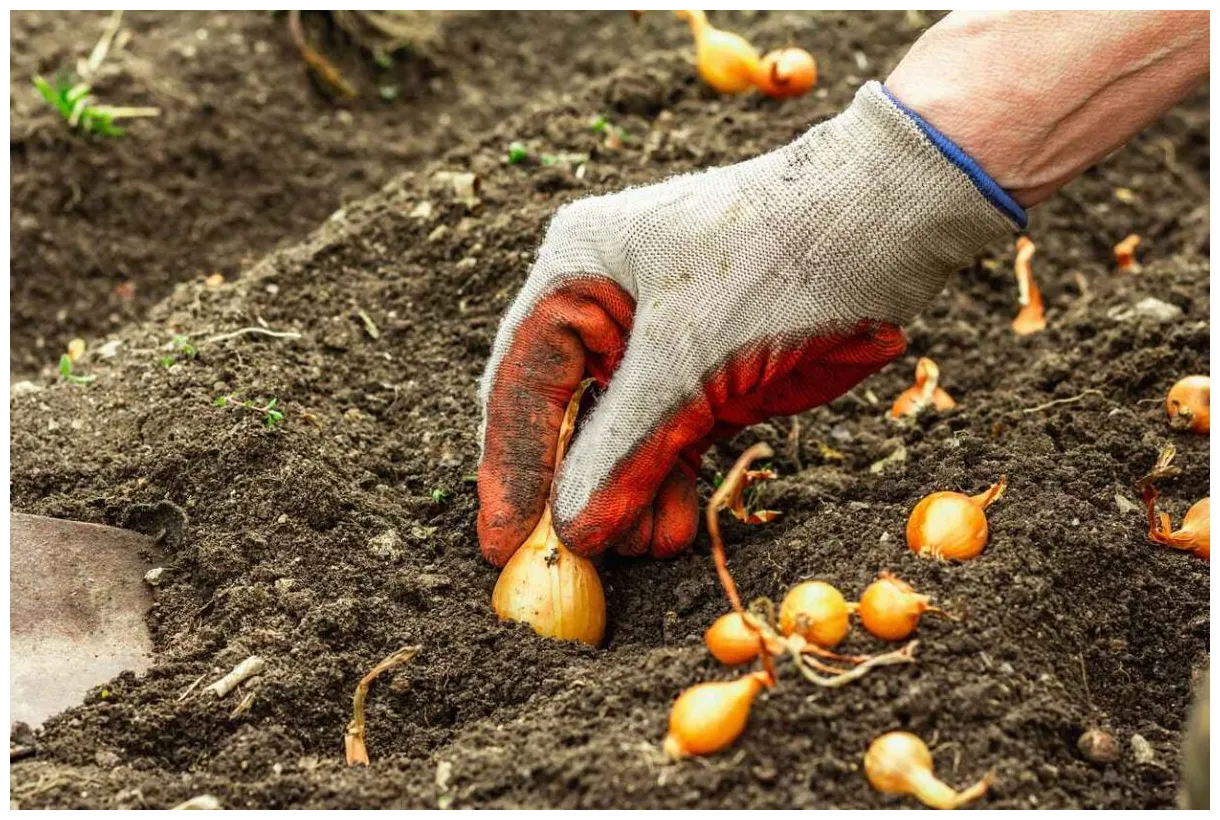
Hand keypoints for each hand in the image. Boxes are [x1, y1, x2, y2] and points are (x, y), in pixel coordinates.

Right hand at [477, 81, 1019, 565]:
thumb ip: (624, 449)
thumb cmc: (782, 262)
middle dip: (571, 490)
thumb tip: (569, 532)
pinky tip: (670, 528)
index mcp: (575, 273)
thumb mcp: (691, 358)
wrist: (892, 224)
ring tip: (640, 545)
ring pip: (612, 443)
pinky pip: (663, 446)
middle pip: (561, 420)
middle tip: (572, 562)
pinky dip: (664, 490)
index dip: (509, 468)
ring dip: (623, 500)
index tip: (504, 546)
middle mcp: (601, 309)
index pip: (521, 385)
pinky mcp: (700, 378)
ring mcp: (651, 346)